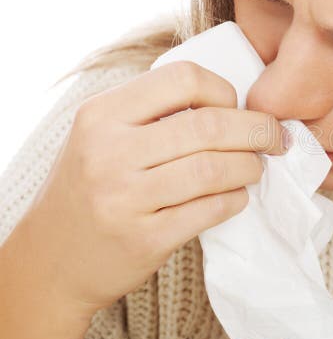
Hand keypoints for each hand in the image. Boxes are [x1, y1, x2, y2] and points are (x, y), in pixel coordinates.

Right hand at [12, 61, 287, 315]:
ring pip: (215, 169)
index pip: (183, 79)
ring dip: (250, 167)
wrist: (51, 259)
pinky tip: (236, 197)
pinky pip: (210, 210)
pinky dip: (235, 200)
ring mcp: (125, 199)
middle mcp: (109, 152)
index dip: (224, 91)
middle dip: (257, 130)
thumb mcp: (102, 135)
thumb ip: (153, 113)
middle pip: (210, 126)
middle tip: (275, 138)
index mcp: (102, 114)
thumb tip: (233, 103)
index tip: (238, 108)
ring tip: (256, 169)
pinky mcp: (144, 239)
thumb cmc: (90, 187)